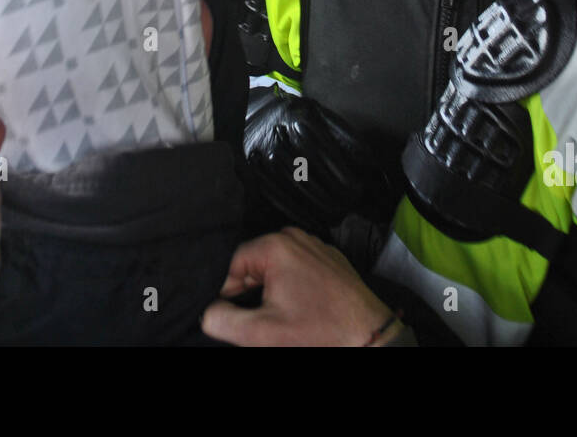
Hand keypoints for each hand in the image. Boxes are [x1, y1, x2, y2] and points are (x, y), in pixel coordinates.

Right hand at [201, 227, 399, 345]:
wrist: (369, 337)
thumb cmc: (322, 332)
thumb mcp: (262, 333)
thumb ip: (223, 320)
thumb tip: (207, 313)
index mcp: (276, 246)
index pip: (232, 264)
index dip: (226, 292)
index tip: (231, 314)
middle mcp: (296, 238)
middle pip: (254, 264)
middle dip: (249, 292)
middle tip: (258, 319)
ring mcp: (315, 247)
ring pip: (275, 268)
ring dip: (270, 291)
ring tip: (281, 316)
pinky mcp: (329, 260)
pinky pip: (297, 269)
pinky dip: (291, 287)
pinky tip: (299, 310)